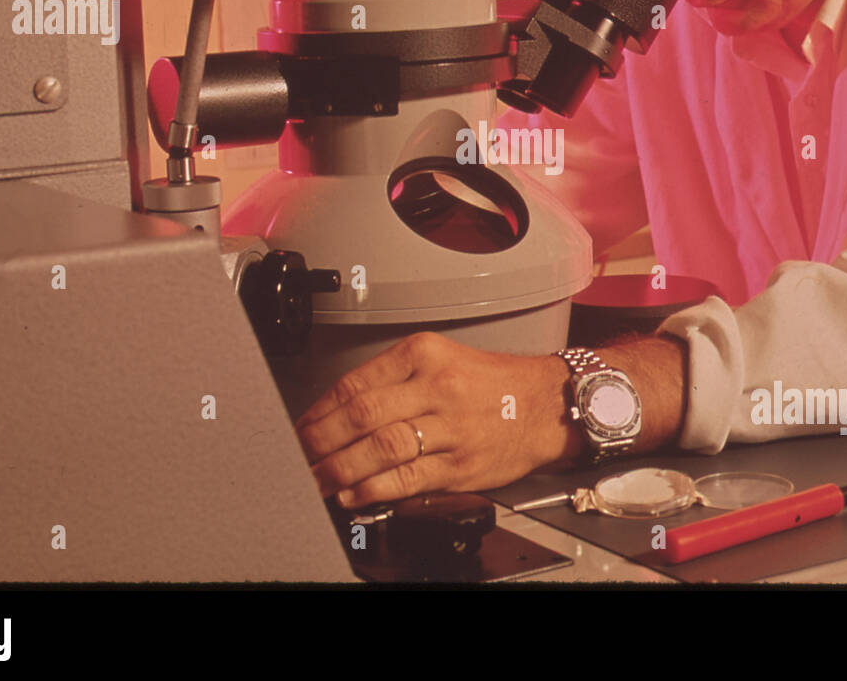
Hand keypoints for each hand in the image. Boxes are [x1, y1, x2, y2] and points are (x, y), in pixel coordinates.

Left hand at [295, 332, 574, 507]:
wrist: (547, 404)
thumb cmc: (493, 383)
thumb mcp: (443, 358)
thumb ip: (395, 379)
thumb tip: (340, 411)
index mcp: (425, 354)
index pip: (357, 382)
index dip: (320, 410)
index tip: (301, 427)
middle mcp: (437, 386)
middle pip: (363, 415)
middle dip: (321, 441)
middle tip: (299, 456)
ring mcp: (451, 426)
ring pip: (381, 447)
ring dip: (340, 469)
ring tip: (318, 480)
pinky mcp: (461, 464)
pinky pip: (408, 477)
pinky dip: (374, 488)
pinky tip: (354, 494)